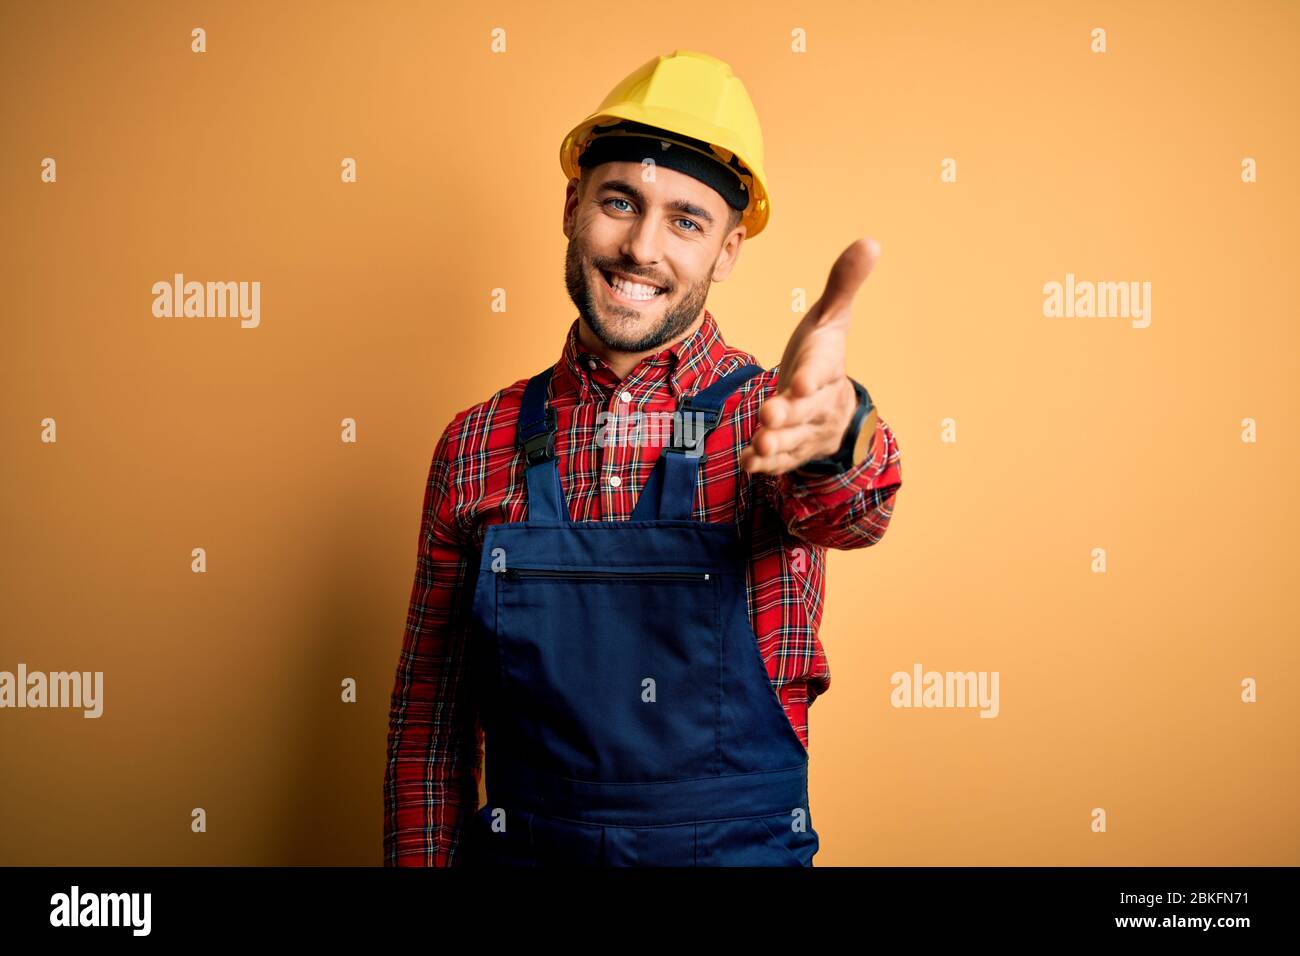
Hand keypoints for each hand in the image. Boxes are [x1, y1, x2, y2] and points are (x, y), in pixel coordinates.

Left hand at [740, 237, 879, 474]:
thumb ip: (842, 284)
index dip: (812, 377)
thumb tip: (871, 241)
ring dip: (775, 444)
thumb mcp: (831, 317)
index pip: (821, 370)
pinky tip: (747, 464)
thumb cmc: (824, 354)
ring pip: (792, 439)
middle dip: (788, 414)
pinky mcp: (792, 449)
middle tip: (769, 415)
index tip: (801, 381)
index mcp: (827, 366)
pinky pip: (779, 461)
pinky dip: (764, 464)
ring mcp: (806, 429)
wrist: (835, 406)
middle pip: (805, 410)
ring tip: (758, 445)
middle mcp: (819, 401)